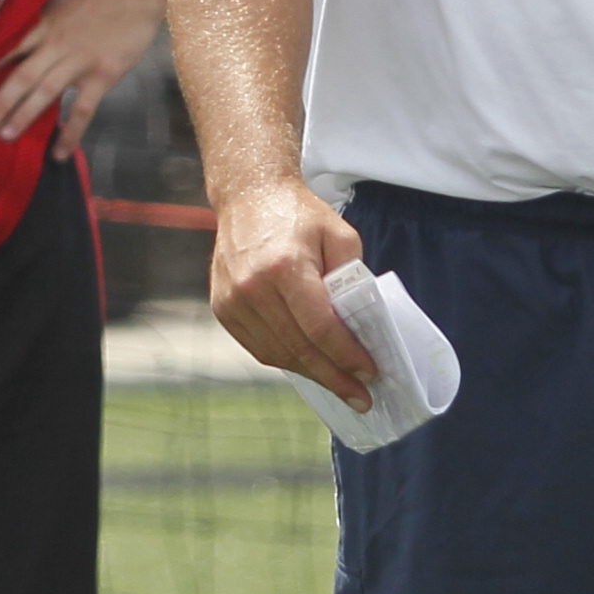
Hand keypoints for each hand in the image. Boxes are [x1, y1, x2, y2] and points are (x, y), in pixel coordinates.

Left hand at [0, 0, 162, 157]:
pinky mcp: (102, 75)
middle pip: (22, 75)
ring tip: (4, 136)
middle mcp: (56, 43)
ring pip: (46, 93)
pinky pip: (83, 110)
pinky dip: (70, 134)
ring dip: (24, 116)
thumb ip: (36, 13)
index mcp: (43, 23)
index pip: (8, 47)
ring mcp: (79, 60)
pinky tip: (58, 154)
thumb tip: (10, 21)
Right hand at [210, 177, 378, 408]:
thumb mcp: (340, 234)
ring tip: (338, 384)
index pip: (320, 327)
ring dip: (311, 374)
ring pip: (277, 354)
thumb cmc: (299, 213)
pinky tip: (308, 364)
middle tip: (361, 398)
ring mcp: (233, 300)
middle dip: (334, 377)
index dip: (347, 356)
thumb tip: (362, 325)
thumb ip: (353, 278)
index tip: (370, 373)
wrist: (248, 196)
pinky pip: (258, 347)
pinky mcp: (223, 307)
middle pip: (299, 348)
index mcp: (285, 266)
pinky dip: (285, 359)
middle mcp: (253, 286)